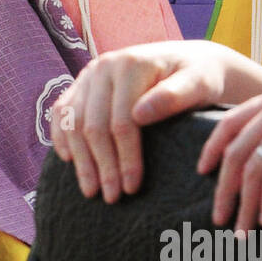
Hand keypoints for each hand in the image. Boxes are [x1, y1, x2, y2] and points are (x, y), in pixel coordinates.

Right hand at [51, 41, 261, 201]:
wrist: (189, 61)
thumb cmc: (200, 77)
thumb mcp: (200, 83)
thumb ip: (175, 96)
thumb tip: (140, 115)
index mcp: (131, 64)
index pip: (122, 121)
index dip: (126, 157)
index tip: (132, 188)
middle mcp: (103, 66)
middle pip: (93, 124)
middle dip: (102, 165)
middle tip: (112, 198)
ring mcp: (89, 75)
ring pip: (72, 122)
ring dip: (81, 160)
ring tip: (91, 191)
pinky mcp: (81, 84)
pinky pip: (61, 113)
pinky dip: (62, 138)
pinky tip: (70, 161)